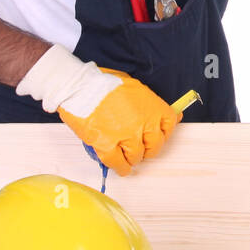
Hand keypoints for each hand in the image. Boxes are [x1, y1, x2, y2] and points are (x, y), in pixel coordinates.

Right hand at [17, 45, 179, 174]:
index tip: (157, 136)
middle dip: (148, 149)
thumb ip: (149, 102)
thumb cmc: (103, 82)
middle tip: (140, 148)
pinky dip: (121, 168)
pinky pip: (119, 164)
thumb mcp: (133, 86)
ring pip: (137, 156)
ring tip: (126, 156)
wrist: (80, 85)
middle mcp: (144, 122)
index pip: (169, 125)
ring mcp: (127, 135)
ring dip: (133, 158)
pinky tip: (120, 168)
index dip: (163, 133)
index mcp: (152, 106)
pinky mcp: (108, 145)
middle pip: (155, 145)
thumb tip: (161, 112)